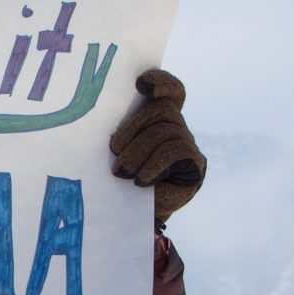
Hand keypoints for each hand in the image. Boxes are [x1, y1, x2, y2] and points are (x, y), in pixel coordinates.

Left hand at [108, 68, 206, 225]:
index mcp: (159, 116)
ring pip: (164, 131)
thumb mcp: (119, 150)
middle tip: (115, 151)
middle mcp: (177, 124)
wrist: (139, 213)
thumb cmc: (123, 176)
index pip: (170, 90)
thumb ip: (120, 132)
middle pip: (161, 109)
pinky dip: (154, 166)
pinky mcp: (195, 162)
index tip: (140, 84)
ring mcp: (188, 141)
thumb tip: (99, 119)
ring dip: (137, 153)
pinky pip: (174, 152)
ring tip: (122, 173)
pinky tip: (141, 181)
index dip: (161, 81)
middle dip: (133, 128)